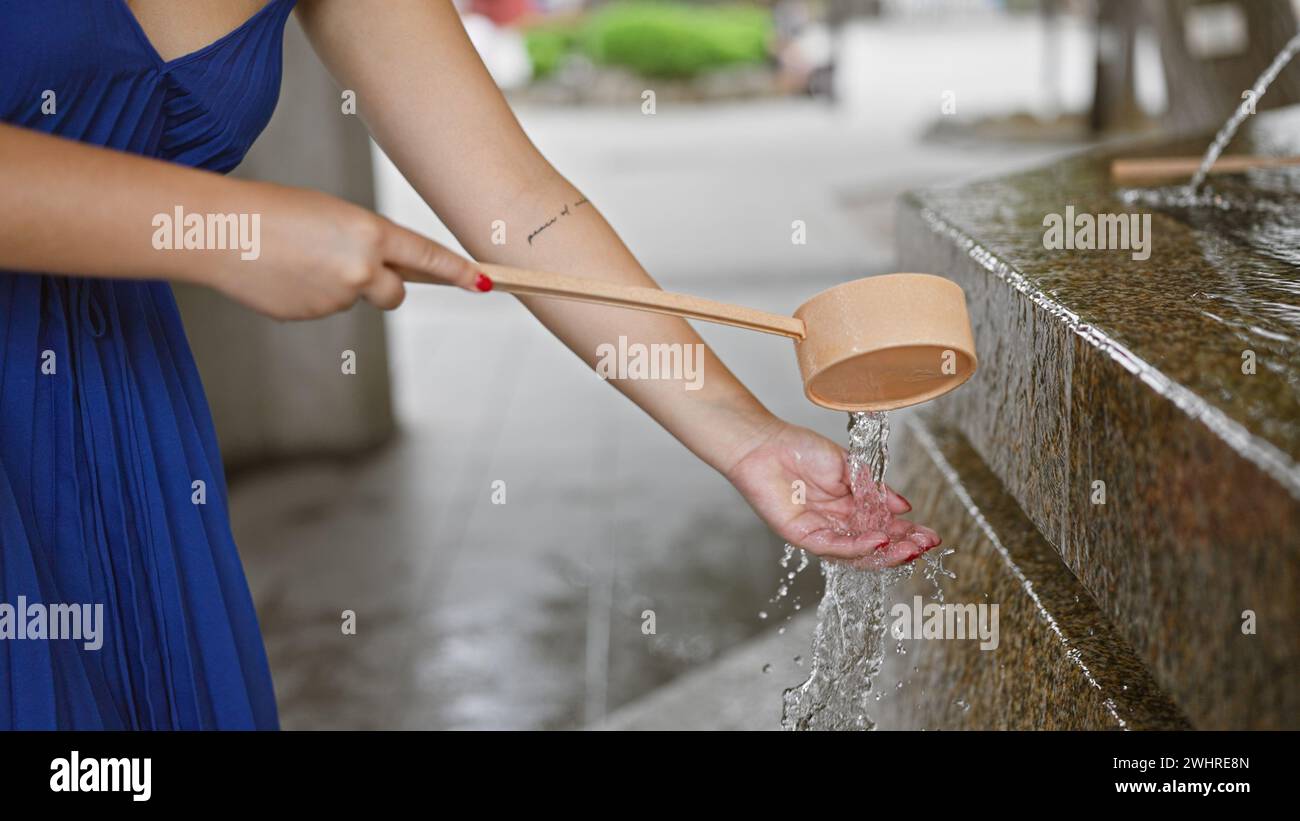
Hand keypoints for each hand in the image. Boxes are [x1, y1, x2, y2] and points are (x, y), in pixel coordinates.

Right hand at [191, 183, 485, 319]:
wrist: (223, 230)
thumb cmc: (275, 211)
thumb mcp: (334, 214)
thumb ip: (367, 242)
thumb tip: (383, 273)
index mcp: (370, 233)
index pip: (428, 257)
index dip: (459, 272)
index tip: (485, 283)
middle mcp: (361, 270)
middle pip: (396, 295)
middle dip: (388, 289)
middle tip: (361, 271)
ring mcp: (337, 298)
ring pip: (354, 298)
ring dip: (338, 285)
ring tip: (298, 258)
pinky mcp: (312, 316)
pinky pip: (324, 307)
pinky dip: (311, 295)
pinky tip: (283, 275)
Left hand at [725, 420, 940, 566]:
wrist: (765, 444)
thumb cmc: (800, 450)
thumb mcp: (848, 467)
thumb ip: (875, 489)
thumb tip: (905, 507)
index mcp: (850, 508)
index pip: (884, 527)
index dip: (908, 533)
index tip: (932, 537)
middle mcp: (837, 524)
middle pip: (874, 546)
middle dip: (902, 548)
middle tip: (926, 548)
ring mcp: (820, 532)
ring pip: (857, 553)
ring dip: (885, 553)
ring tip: (909, 549)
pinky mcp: (802, 535)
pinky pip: (833, 547)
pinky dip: (856, 546)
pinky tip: (878, 541)